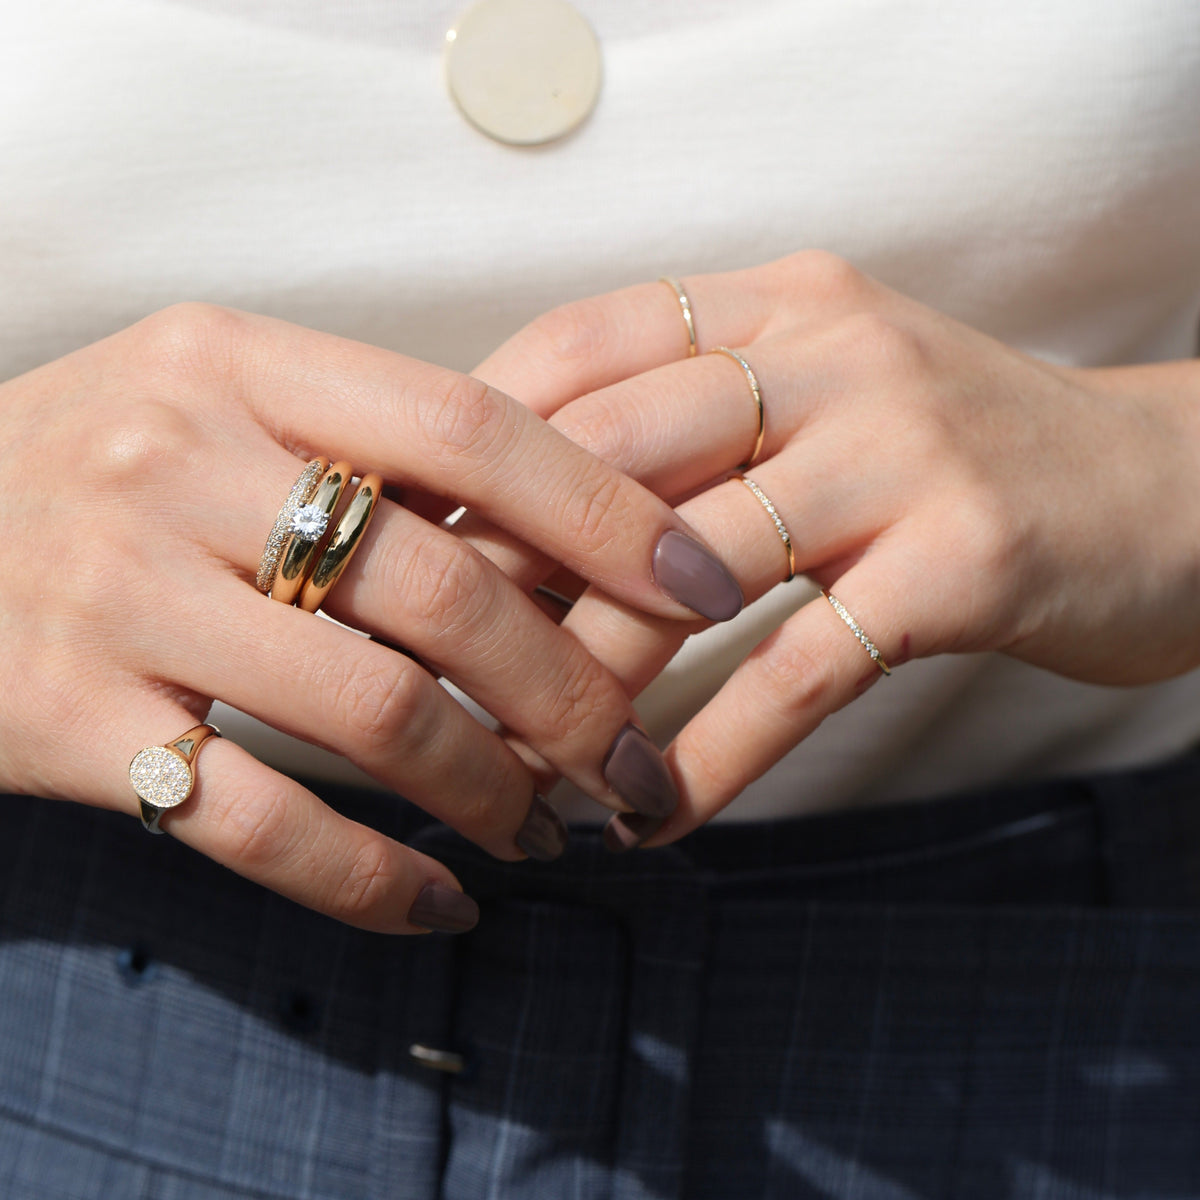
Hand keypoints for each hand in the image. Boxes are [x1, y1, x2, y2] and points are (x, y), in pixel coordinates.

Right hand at [0, 304, 742, 929]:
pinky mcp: (63, 719)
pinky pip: (257, 821)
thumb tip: (555, 535)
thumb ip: (366, 451)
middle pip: (443, 588)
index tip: (707, 587)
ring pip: (371, 711)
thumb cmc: (87, 466)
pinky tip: (440, 901)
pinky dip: (372, 877)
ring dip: (491, 790)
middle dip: (575, 694)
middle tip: (634, 765)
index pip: (474, 428)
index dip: (609, 512)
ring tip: (544, 829)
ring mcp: (112, 591)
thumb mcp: (212, 403)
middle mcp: (174, 462)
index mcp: (237, 363)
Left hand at [460, 251, 1199, 842]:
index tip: (408, 533)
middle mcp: (834, 355)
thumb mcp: (828, 387)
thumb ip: (699, 416)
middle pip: (612, 456)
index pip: (581, 345)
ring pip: (688, 570)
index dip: (477, 442)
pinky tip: (655, 819)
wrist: (1163, 487)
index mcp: (780, 303)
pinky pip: (802, 668)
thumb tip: (529, 513)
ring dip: (587, 683)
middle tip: (427, 666)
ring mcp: (904, 451)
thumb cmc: (959, 451)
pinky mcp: (965, 559)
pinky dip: (715, 755)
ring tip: (522, 767)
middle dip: (505, 573)